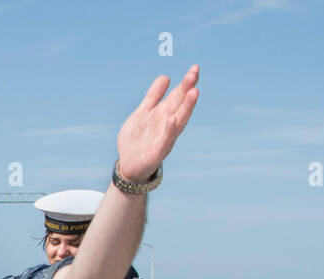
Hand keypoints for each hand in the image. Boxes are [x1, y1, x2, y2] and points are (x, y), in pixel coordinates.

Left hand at [116, 65, 199, 181]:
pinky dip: (169, 130)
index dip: (186, 83)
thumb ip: (153, 97)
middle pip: (180, 104)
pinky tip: (172, 119)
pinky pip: (165, 139)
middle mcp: (168, 124)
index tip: (194, 68)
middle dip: (187, 89)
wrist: (128, 166)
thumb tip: (166, 77)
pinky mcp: (158, 151)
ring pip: (178, 120)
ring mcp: (164, 137)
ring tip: (194, 92)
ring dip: (186, 107)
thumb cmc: (137, 139)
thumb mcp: (142, 113)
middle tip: (195, 73)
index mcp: (164, 114)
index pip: (177, 96)